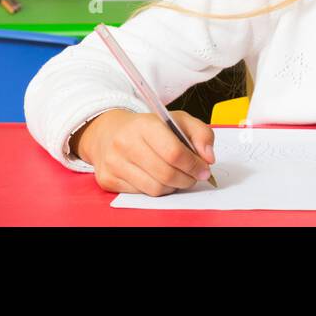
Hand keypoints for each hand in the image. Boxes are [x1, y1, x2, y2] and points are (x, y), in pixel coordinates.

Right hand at [74, 108, 215, 195]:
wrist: (109, 132)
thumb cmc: (147, 127)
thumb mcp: (178, 120)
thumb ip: (201, 133)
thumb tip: (208, 158)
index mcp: (144, 124)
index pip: (174, 152)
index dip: (193, 165)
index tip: (203, 169)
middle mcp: (125, 143)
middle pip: (166, 174)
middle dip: (187, 179)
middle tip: (193, 176)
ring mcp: (114, 163)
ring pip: (155, 189)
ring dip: (172, 187)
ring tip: (176, 176)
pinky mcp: (107, 180)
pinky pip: (141, 194)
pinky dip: (155, 190)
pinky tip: (156, 178)